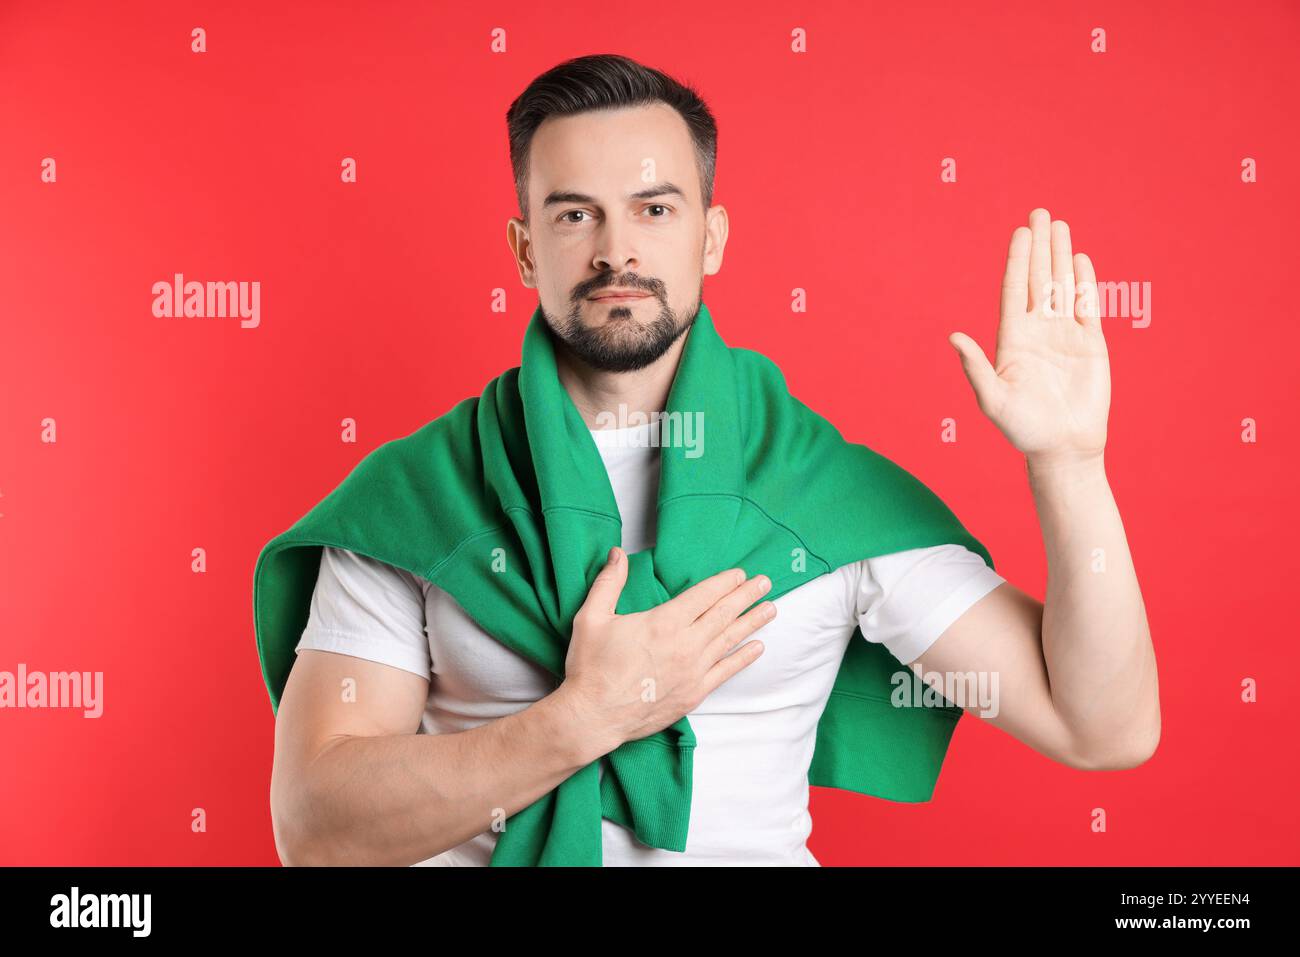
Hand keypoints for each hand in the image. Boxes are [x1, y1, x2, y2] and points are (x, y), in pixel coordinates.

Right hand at [558, 546, 775, 751]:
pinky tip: (758, 647)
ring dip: (752, 622)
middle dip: (746, 596)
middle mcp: (685, 644)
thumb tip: (618, 553)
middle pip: (723, 613)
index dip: (724, 583)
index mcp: (663, 622)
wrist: (593, 716)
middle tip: (764, 583)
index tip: (739, 574)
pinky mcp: (694, 693)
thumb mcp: (592, 617)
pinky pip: (726, 671)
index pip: (704, 595)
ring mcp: (693, 671)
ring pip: (730, 640)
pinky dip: (744, 658)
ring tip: (771, 609)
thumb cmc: (591, 668)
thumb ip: (608, 582)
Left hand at [948, 208, 1109, 467]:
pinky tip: (1080, 260)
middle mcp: (1037, 331)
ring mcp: (1065, 335)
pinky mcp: (1090, 345)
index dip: (1017, 260)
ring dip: (1060, 256)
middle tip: (1040, 212)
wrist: (1063, 447)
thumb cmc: (1024, 429)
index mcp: (1012, 339)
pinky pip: (1086, 306)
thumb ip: (975, 368)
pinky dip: (1084, 282)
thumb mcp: (993, 400)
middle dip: (1039, 247)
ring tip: (1060, 225)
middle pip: (1038, 279)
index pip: (1015, 290)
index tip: (1020, 233)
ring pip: (1062, 286)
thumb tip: (953, 337)